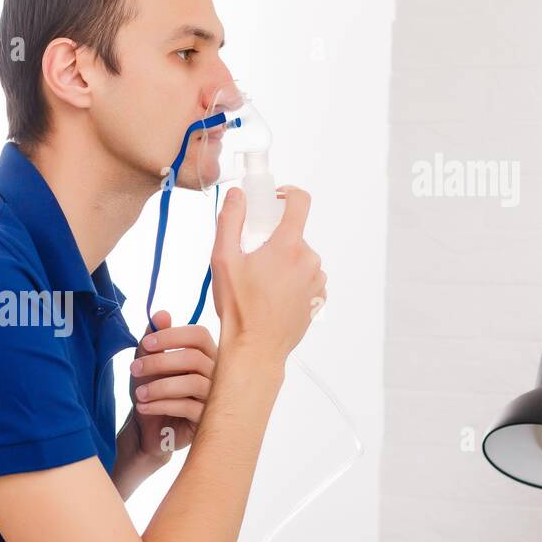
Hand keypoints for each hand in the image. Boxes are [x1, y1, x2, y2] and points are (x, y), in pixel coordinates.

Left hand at [119, 309, 216, 462]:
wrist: (149, 428)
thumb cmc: (153, 389)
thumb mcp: (148, 363)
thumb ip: (153, 340)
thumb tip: (161, 314)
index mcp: (204, 353)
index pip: (199, 334)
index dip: (172, 336)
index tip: (146, 344)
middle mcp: (215, 372)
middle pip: (194, 358)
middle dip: (159, 362)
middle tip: (134, 369)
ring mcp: (214, 396)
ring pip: (192, 383)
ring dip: (159, 387)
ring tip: (138, 393)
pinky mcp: (207, 419)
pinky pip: (187, 408)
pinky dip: (161, 405)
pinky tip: (143, 407)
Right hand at [209, 185, 325, 362]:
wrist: (255, 348)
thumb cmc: (239, 308)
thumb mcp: (223, 259)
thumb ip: (230, 221)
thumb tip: (238, 195)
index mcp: (288, 246)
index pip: (300, 201)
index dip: (287, 194)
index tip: (274, 199)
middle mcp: (309, 260)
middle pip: (294, 235)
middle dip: (274, 240)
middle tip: (252, 259)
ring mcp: (316, 280)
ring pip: (300, 258)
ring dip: (283, 263)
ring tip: (261, 284)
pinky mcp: (318, 298)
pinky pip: (306, 279)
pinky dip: (292, 281)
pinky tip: (273, 297)